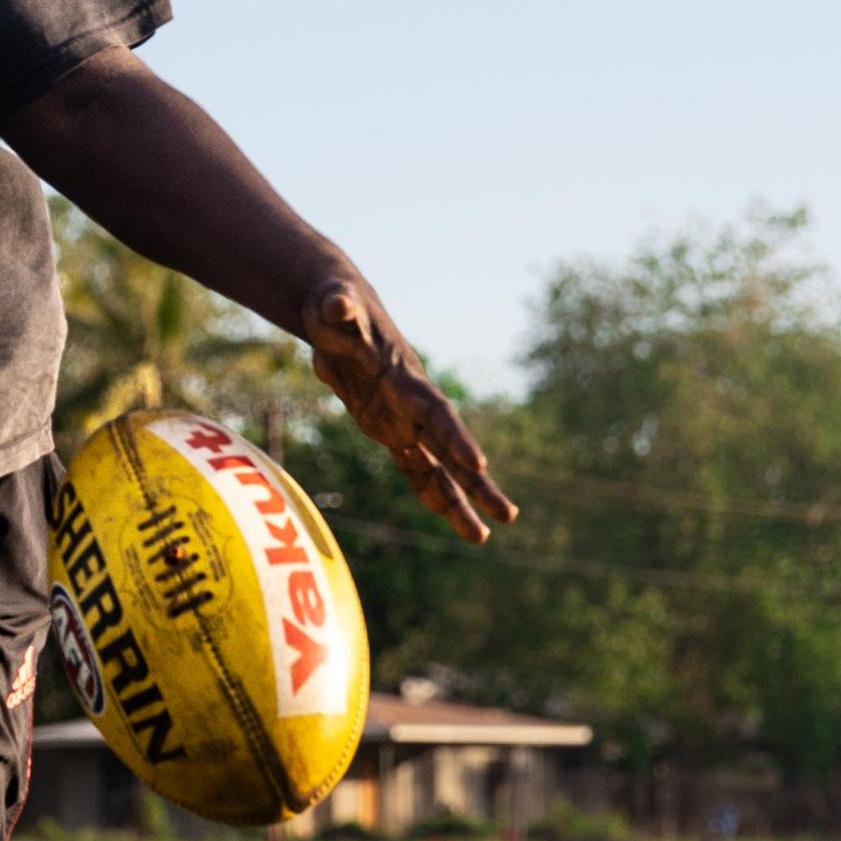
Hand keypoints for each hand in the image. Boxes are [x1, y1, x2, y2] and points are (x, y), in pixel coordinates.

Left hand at [293, 279, 515, 544]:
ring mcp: (402, 420)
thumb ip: (339, 308)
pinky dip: (432, 494)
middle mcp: (412, 404)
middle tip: (508, 515)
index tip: (480, 465)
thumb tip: (338, 303)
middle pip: (451, 450)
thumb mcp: (332, 304)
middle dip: (477, 483)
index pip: (436, 413)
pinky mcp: (387, 430)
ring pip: (437, 468)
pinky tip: (454, 522)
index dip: (456, 438)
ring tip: (482, 538)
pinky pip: (414, 469)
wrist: (338, 309)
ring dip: (459, 502)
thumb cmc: (334, 305)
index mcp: (404, 379)